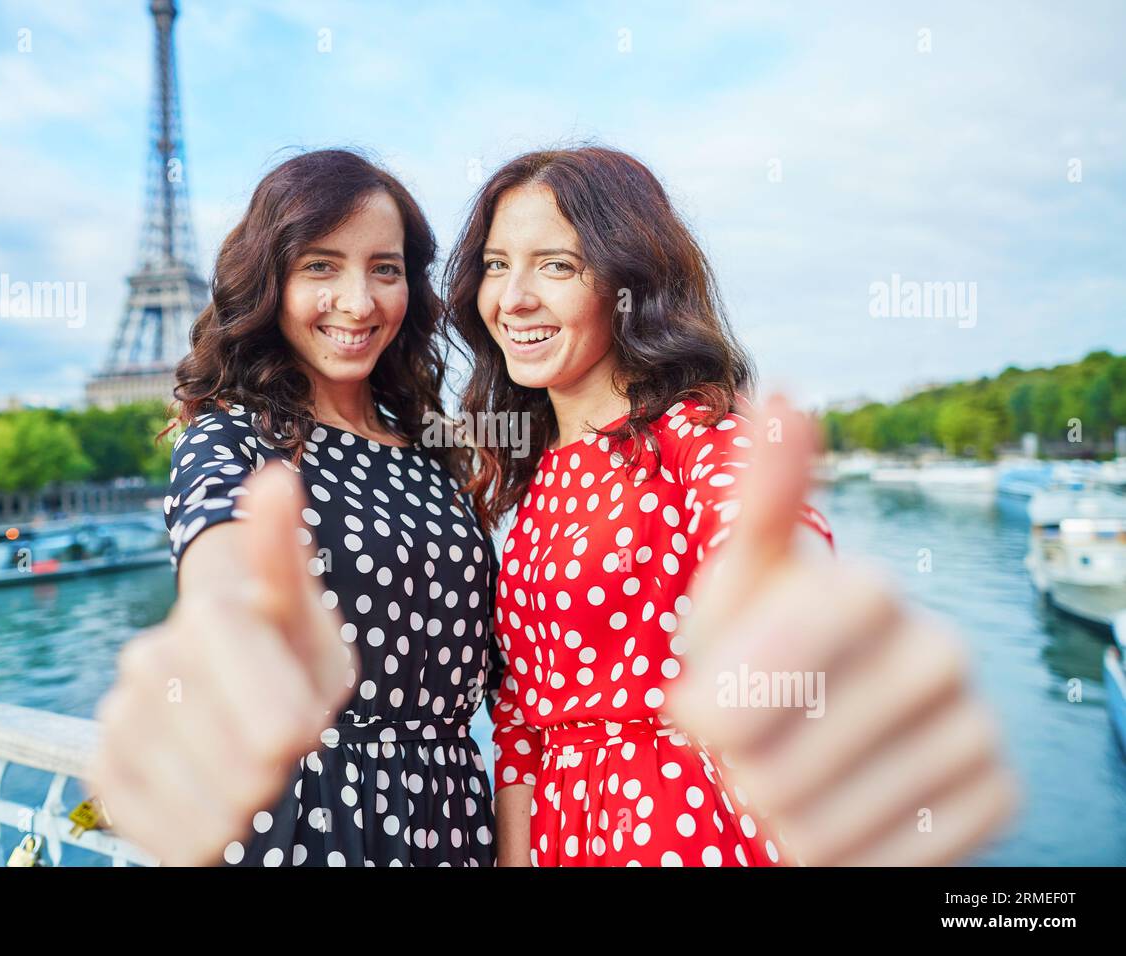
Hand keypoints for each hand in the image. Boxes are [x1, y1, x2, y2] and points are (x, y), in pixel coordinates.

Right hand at [84, 464, 354, 865]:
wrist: (237, 690)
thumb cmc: (288, 652)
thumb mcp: (309, 616)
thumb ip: (285, 557)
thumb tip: (276, 476)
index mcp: (213, 614)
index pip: (274, 723)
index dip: (294, 730)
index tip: (304, 726)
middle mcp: (151, 657)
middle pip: (249, 769)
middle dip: (279, 768)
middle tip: (277, 740)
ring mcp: (121, 713)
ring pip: (210, 815)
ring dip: (245, 805)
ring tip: (246, 764)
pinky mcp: (103, 768)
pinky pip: (164, 836)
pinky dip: (203, 833)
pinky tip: (211, 794)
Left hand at [663, 395, 1017, 865]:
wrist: (820, 738)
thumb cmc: (761, 652)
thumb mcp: (740, 579)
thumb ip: (760, 497)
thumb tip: (785, 393)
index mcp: (868, 587)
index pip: (764, 669)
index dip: (716, 703)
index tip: (699, 708)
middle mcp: (944, 649)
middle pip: (775, 759)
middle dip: (737, 766)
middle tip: (752, 744)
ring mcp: (979, 727)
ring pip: (812, 825)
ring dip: (775, 817)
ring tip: (788, 778)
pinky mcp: (996, 800)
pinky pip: (869, 865)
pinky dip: (832, 856)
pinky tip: (839, 814)